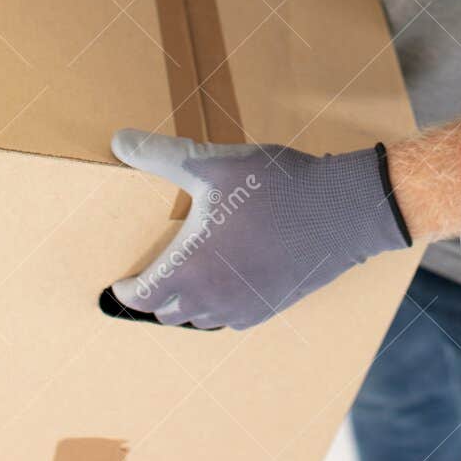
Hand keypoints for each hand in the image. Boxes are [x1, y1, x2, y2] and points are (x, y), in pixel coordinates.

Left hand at [100, 130, 412, 330]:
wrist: (340, 211)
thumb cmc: (274, 187)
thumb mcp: (213, 164)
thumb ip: (161, 154)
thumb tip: (120, 140)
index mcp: (190, 268)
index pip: (143, 296)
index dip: (126, 290)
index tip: (121, 282)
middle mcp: (213, 298)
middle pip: (168, 312)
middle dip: (154, 296)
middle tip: (153, 275)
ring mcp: (244, 307)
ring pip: (200, 320)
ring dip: (186, 304)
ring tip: (186, 279)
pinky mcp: (270, 307)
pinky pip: (232, 320)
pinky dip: (219, 308)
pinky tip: (226, 283)